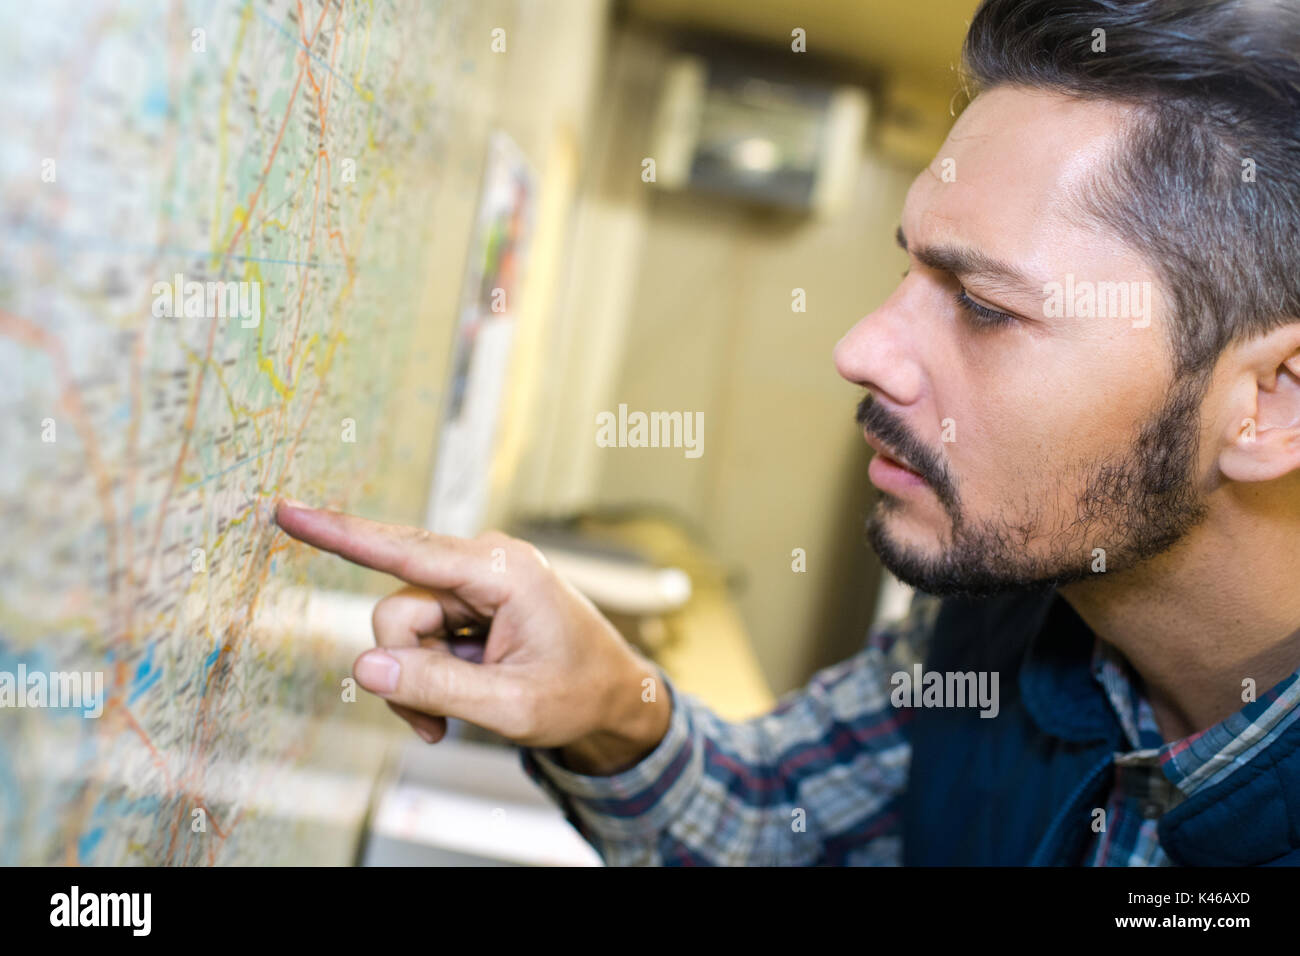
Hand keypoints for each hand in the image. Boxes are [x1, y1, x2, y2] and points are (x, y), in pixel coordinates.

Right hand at [274, 502, 670, 773]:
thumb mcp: (511, 706)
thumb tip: (363, 666)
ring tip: (451, 719)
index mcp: (504, 571)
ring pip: (400, 634)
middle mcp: (484, 565)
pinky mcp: (465, 604)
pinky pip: (415, 641)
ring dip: (415, 684)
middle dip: (406, 671)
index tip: (287, 510)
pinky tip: (451, 708)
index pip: (407, 552)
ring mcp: (472, 584)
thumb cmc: (577, 696)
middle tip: (436, 723)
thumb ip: (435, 688)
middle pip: (397, 612)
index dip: (340, 534)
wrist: (612, 700)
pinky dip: (424, 680)